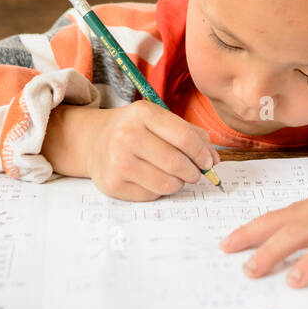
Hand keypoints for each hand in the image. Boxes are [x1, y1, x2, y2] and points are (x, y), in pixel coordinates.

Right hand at [79, 101, 220, 199]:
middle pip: (177, 163)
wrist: (93, 141)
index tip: (208, 162)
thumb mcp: (158, 120)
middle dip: (194, 172)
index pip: (185, 137)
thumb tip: (214, 160)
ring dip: (178, 183)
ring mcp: (118, 161)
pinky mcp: (113, 184)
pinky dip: (159, 190)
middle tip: (195, 173)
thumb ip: (190, 134)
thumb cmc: (134, 129)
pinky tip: (151, 179)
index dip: (202, 153)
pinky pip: (151, 195)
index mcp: (144, 114)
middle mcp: (128, 136)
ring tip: (173, 175)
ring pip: (167, 183)